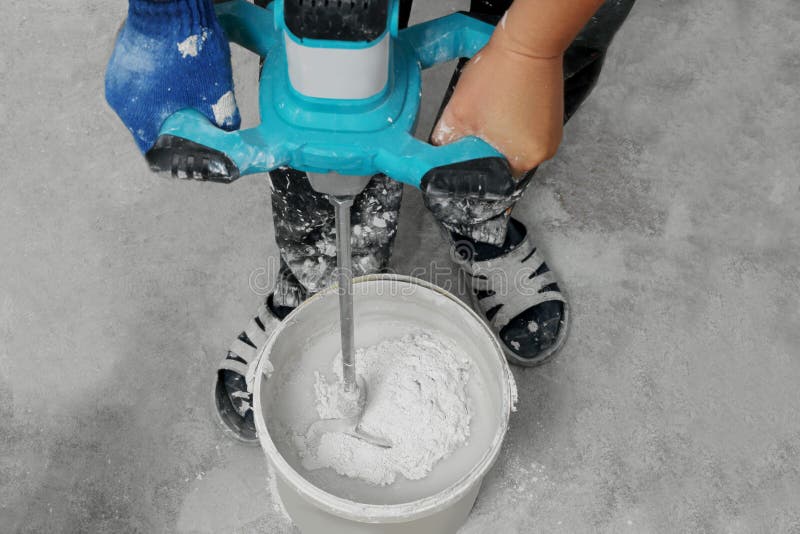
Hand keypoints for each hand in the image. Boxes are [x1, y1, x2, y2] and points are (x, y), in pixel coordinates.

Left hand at [431, 37, 564, 176]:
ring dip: (500, 133)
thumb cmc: (498, 75)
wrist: (527, 42)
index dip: (476, 161)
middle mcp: (543, 153)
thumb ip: (445, 140)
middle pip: (505, 160)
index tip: (468, 146)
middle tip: (478, 122)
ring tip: (493, 110)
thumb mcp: (458, 112)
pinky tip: (505, 104)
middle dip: (487, 146)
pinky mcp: (554, 119)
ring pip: (515, 144)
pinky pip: (527, 130)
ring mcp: (552, 135)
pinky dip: (513, 122)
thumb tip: (439, 153)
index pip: (492, 176)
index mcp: (523, 159)